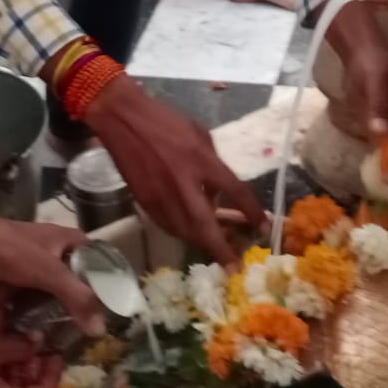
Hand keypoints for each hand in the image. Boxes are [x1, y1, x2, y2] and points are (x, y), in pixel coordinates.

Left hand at [0, 185, 105, 333]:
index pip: (91, 253)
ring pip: (44, 303)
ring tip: (68, 344)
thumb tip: (99, 328)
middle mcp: (44, 257)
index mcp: (60, 240)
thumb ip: (78, 297)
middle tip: (94, 330)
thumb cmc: (10, 250)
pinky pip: (19, 316)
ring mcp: (23, 278)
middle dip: (77, 305)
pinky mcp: (4, 296)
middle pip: (68, 283)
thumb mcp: (50, 270)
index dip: (104, 271)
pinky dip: (23, 329)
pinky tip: (34, 344)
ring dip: (50, 321)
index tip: (116, 297)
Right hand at [84, 75, 264, 265]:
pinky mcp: (144, 202)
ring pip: (184, 232)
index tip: (265, 229)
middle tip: (234, 267)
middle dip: (222, 250)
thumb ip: (212, 164)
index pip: (234, 191)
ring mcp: (161, 196)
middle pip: (206, 226)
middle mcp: (183, 182)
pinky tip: (189, 232)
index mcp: (201, 159)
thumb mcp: (199, 134)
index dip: (252, 212)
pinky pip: (167, 226)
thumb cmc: (165, 120)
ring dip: (201, 244)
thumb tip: (218, 191)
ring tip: (215, 249)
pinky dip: (181, 233)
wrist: (123, 120)